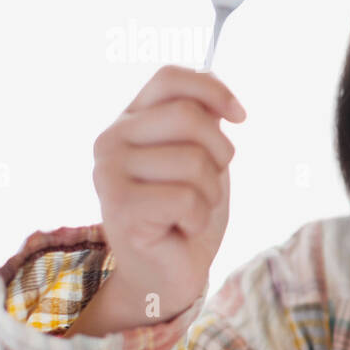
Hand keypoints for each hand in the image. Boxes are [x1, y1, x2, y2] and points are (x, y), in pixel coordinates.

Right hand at [87, 64, 246, 327]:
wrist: (166, 271)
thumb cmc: (186, 211)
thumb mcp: (201, 156)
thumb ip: (203, 120)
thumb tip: (217, 90)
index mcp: (130, 119)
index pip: (170, 77)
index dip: (213, 89)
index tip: (240, 117)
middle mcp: (110, 139)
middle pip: (189, 117)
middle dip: (220, 153)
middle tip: (211, 182)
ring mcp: (108, 172)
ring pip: (192, 160)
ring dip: (209, 192)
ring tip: (190, 209)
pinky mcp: (119, 207)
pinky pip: (186, 198)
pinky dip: (198, 217)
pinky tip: (180, 228)